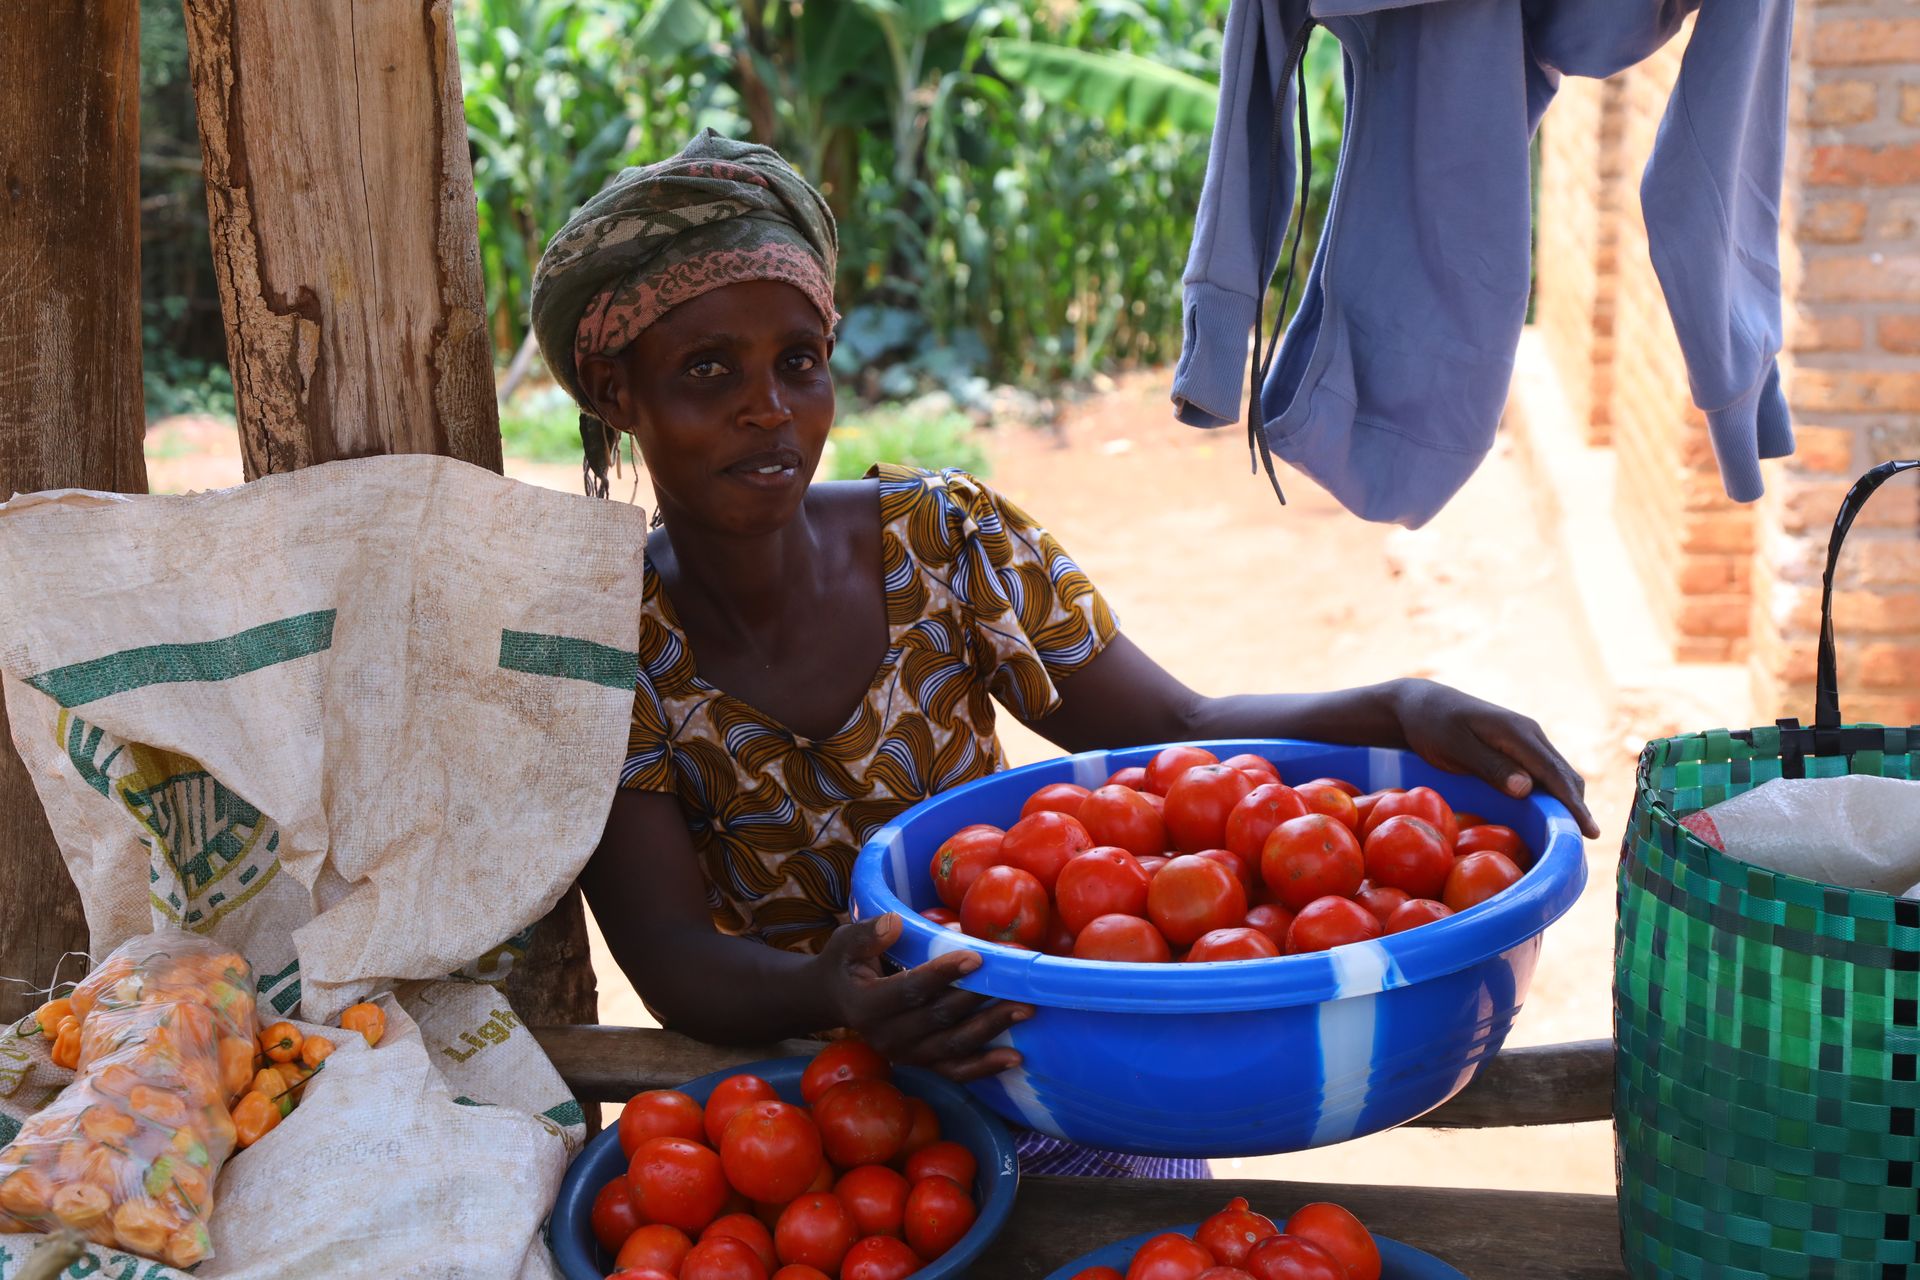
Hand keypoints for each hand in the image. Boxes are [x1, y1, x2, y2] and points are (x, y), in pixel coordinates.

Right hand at [812, 913, 1033, 1081]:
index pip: (910, 990)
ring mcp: (905, 1055)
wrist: (835, 1000)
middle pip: (939, 1019)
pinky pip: (955, 1070)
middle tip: (1016, 982)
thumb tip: (895, 923)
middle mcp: (886, 1036)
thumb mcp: (846, 943)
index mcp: (866, 1005)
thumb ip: (868, 934)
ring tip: (1024, 1010)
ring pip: (953, 1045)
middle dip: (979, 1000)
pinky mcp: (920, 1063)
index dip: (943, 975)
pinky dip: (985, 1066)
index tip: (976, 958)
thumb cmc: (845, 963)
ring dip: (991, 1029)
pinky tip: (1014, 1057)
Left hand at [1385, 679, 1598, 837]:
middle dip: (1578, 804)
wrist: (1420, 704)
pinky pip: (1543, 768)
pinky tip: (1554, 808)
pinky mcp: (1517, 744)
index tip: (1589, 829)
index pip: (1553, 772)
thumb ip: (1490, 766)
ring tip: (1576, 829)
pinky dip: (1554, 789)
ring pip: (1556, 770)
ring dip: (1568, 797)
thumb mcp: (1455, 747)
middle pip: (1563, 772)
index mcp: (1516, 732)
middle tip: (1587, 838)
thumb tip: (1527, 789)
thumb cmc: (1432, 726)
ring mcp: (1525, 737)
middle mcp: (1529, 733)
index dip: (1572, 802)